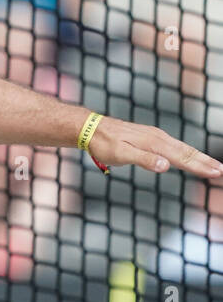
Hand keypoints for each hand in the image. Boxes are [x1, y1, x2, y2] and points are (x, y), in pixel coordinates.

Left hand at [87, 116, 222, 178]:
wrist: (91, 128)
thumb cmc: (104, 144)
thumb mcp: (121, 154)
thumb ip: (144, 160)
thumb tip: (166, 165)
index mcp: (154, 143)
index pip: (181, 157)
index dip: (199, 166)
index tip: (216, 173)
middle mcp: (158, 138)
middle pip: (186, 152)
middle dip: (204, 161)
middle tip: (221, 171)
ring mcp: (154, 136)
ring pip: (181, 148)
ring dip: (198, 157)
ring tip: (212, 165)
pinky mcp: (150, 137)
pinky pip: (173, 146)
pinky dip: (185, 152)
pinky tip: (188, 156)